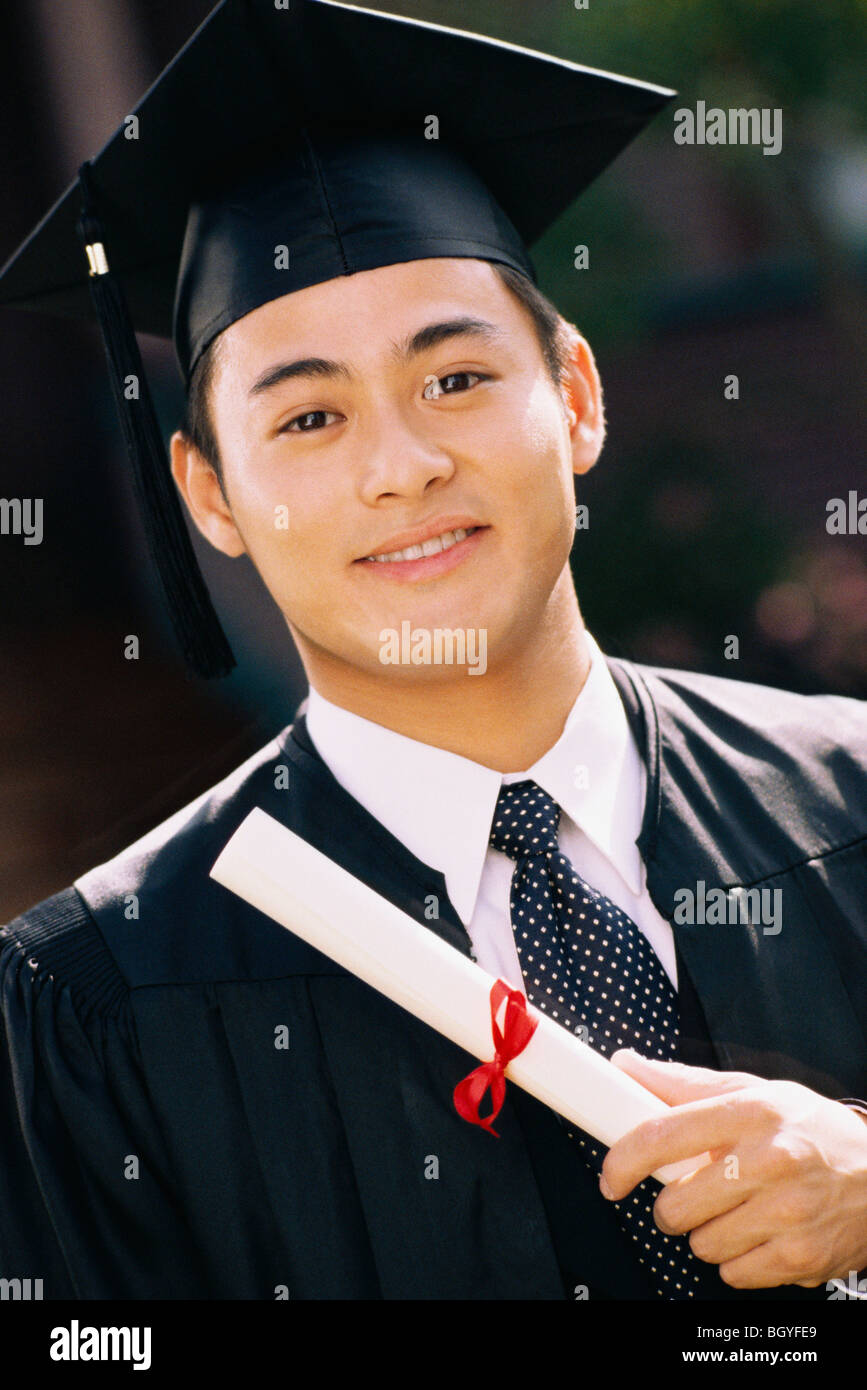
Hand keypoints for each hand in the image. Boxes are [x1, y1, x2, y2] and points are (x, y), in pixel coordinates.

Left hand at [600, 1050, 866, 1289]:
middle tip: (695, 1192)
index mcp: (750, 1112)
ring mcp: (786, 1213)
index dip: (623, 1160)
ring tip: (737, 1209)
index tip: (612, 1175)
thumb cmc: (814, 1131)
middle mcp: (768, 1160)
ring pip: (701, 1243)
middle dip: (673, 1204)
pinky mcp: (799, 1257)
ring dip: (708, 1232)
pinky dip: (738, 1259)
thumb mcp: (755, 1093)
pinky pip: (733, 1273)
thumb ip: (685, 1084)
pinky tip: (759, 1232)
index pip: (662, 1136)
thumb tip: (627, 1066)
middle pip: (674, 1205)